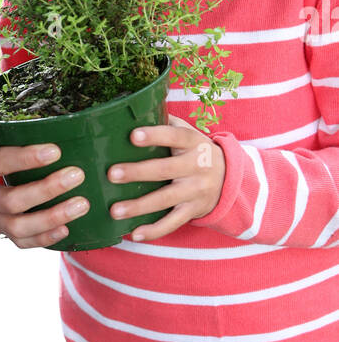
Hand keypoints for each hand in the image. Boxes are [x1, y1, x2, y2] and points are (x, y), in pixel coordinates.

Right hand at [0, 128, 92, 256]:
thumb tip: (21, 96)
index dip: (26, 158)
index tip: (55, 150)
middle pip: (12, 199)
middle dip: (47, 189)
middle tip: (77, 175)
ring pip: (19, 226)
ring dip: (53, 218)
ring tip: (82, 204)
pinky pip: (20, 243)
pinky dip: (44, 239)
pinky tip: (67, 229)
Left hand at [106, 114, 226, 240]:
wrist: (229, 178)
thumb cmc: (195, 151)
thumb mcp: (189, 133)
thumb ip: (166, 123)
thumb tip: (133, 107)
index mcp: (194, 142)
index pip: (175, 136)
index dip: (155, 135)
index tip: (133, 135)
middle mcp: (197, 166)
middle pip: (165, 170)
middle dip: (137, 172)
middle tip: (112, 174)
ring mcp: (196, 191)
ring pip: (166, 200)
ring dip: (139, 206)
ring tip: (114, 211)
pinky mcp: (193, 211)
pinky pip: (173, 223)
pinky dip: (154, 231)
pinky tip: (133, 234)